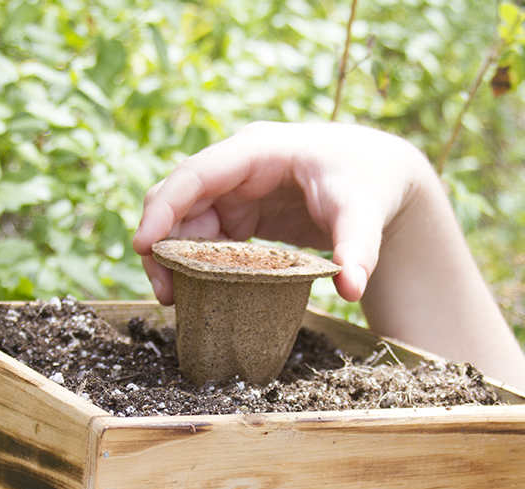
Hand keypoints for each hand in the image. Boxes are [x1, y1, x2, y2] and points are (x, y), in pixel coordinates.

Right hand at [132, 121, 433, 303]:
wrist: (382, 177)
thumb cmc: (369, 181)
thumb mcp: (365, 212)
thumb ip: (358, 248)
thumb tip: (351, 289)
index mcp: (258, 151)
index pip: (197, 174)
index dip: (165, 208)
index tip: (143, 245)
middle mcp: (238, 167)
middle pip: (179, 199)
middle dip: (161, 242)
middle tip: (164, 292)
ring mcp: (237, 190)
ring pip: (186, 222)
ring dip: (174, 259)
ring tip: (174, 300)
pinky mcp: (242, 214)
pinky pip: (205, 238)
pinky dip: (195, 265)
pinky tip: (195, 295)